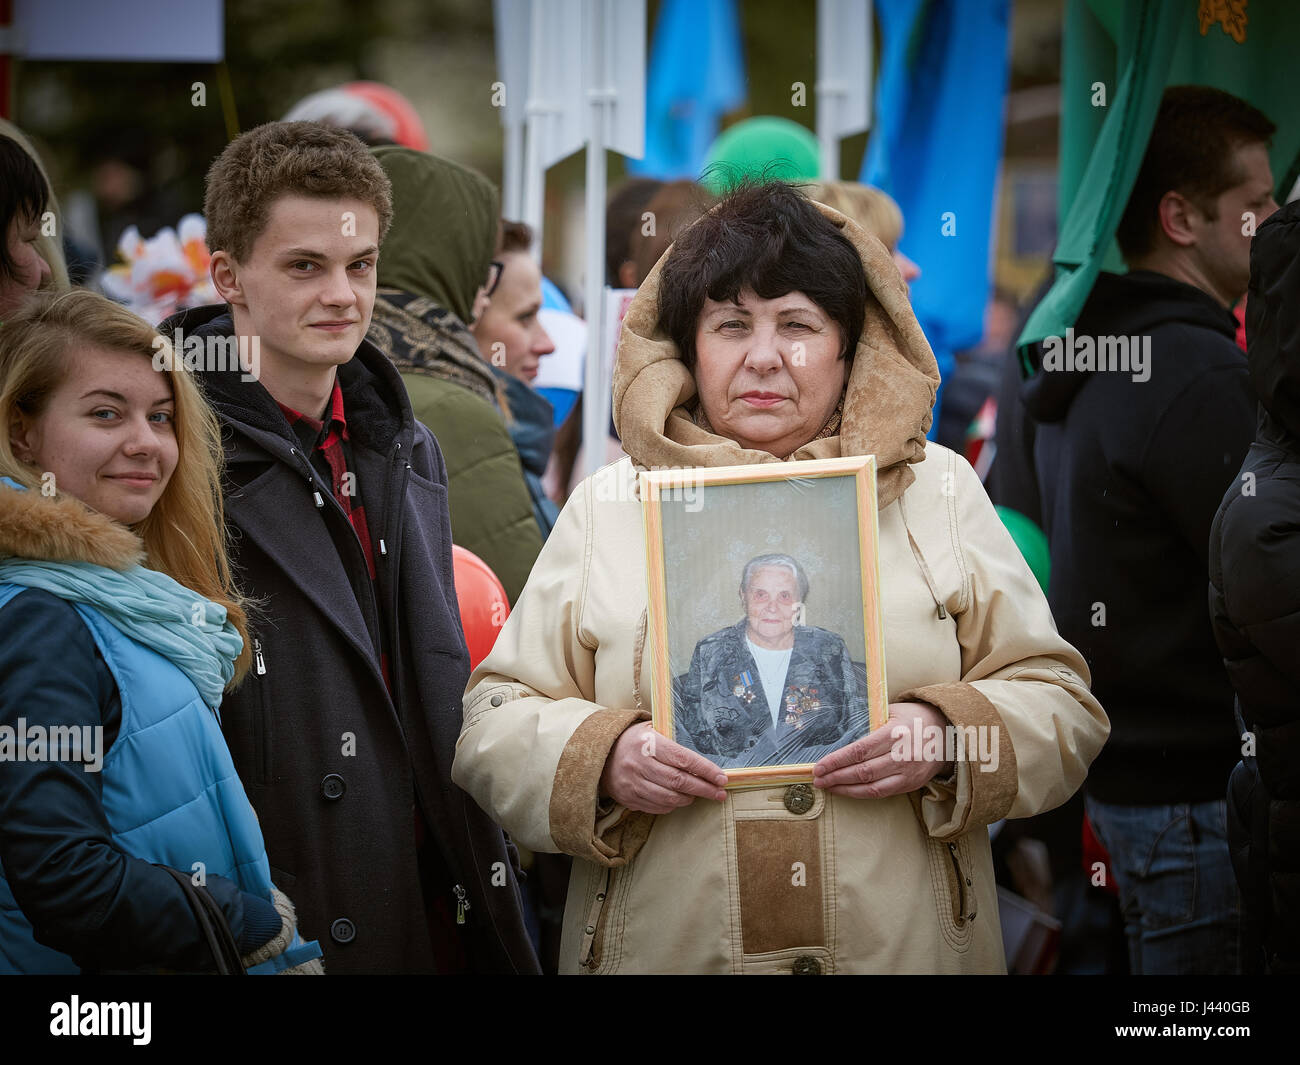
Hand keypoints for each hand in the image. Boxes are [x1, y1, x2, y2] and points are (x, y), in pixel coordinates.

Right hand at [599, 724, 726, 814]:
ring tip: (698, 794)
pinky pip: (657, 807)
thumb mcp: (651, 730)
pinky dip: (672, 806)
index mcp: (648, 743)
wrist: (601, 755)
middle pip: (678, 782)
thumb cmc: (634, 740)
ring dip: (689, 798)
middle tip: (719, 793)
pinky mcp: (628, 799)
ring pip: (669, 798)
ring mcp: (632, 783)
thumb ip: (674, 740)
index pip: (682, 759)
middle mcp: (639, 764)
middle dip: (704, 789)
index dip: (705, 770)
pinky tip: (679, 799)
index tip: (721, 778)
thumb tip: (705, 758)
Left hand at [812, 701, 953, 798]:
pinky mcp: (911, 784)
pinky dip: (861, 793)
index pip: (860, 750)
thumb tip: (837, 733)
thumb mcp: (892, 711)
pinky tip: (846, 790)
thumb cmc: (913, 718)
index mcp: (895, 733)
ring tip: (827, 787)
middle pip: (863, 771)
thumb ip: (869, 721)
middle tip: (817, 778)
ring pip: (871, 787)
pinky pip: (882, 793)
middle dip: (836, 777)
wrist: (948, 732)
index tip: (819, 765)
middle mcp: (903, 755)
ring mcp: (908, 772)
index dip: (837, 760)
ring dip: (845, 789)